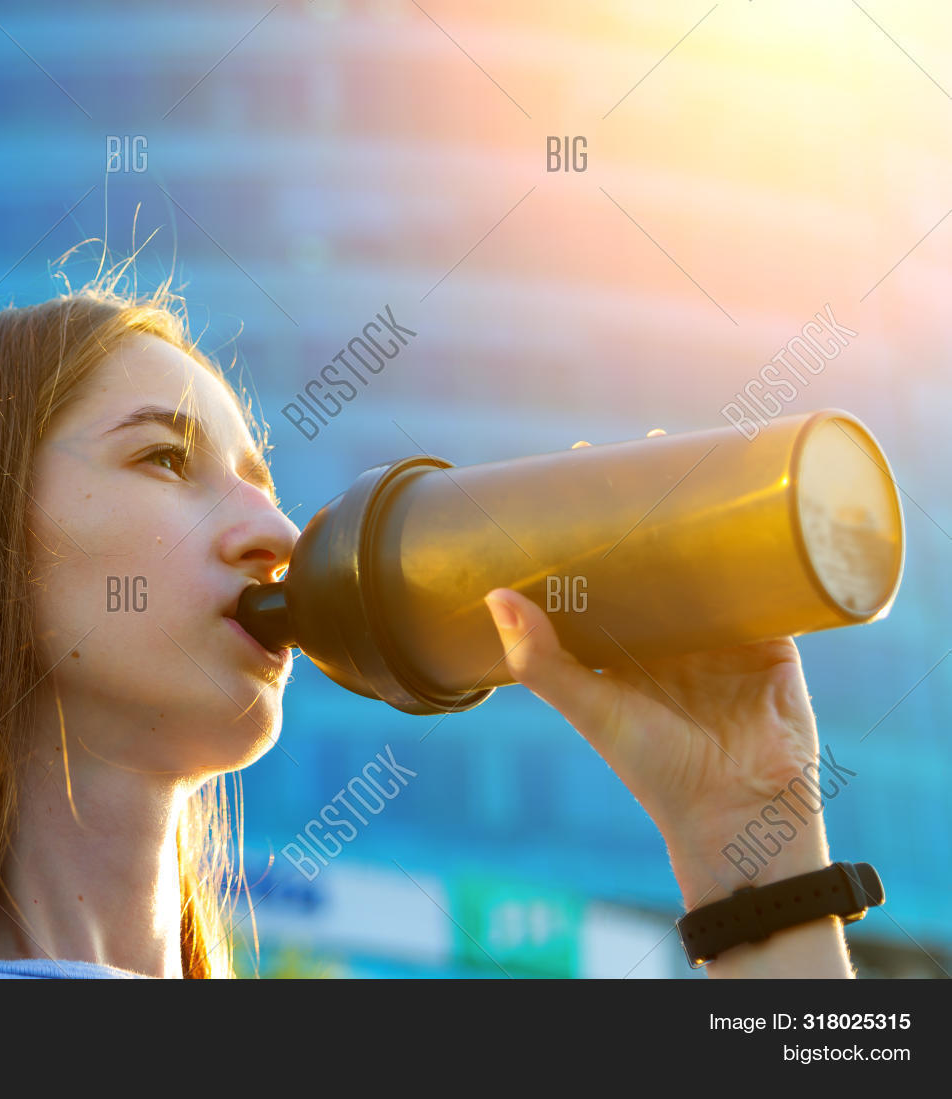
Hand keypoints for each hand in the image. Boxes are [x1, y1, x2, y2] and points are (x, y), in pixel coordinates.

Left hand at [484, 429, 832, 910]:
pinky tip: (762, 499)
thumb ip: (542, 661)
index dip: (589, 527)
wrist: (737, 812)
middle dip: (649, 503)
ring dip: (707, 509)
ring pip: (712, 556)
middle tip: (633, 447)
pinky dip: (766, 542)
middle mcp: (669, 634)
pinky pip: (769, 579)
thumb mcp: (590, 709)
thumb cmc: (654, 768)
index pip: (602, 571)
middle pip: (658, 552)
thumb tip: (494, 597)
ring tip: (693, 454)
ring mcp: (722, 632)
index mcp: (622, 647)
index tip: (570, 474)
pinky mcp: (772, 637)